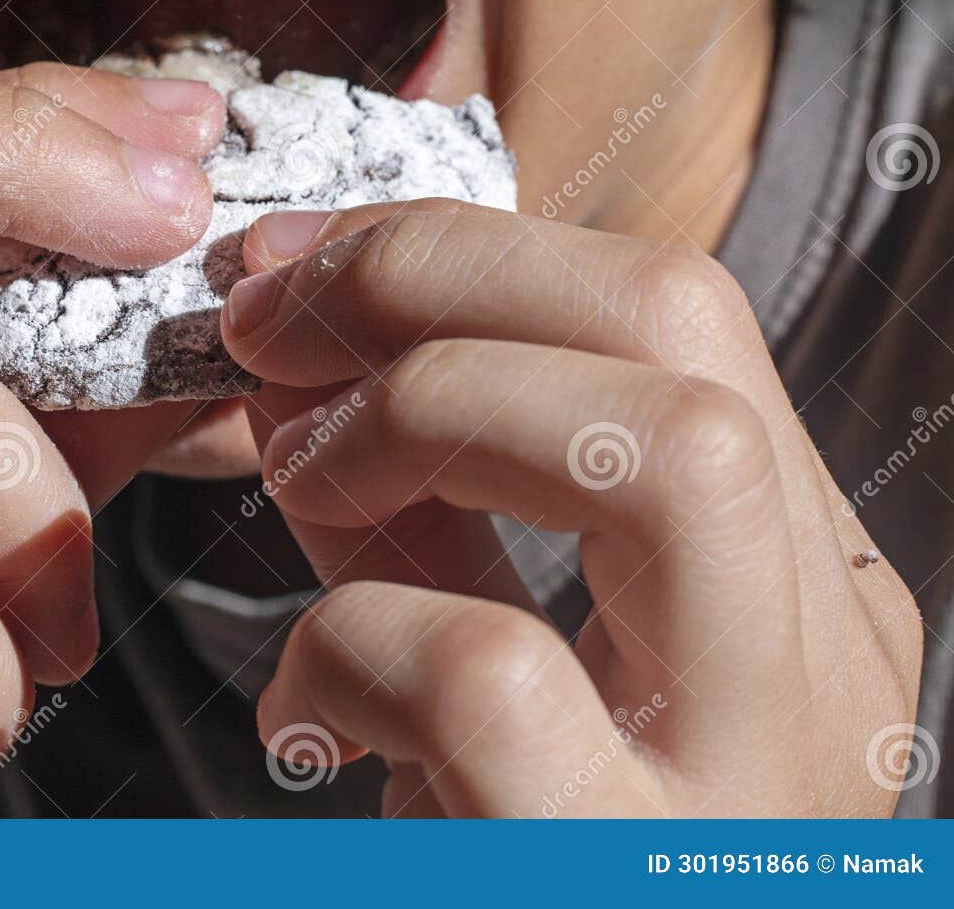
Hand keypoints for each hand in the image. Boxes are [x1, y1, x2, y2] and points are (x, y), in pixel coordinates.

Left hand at [222, 200, 922, 816]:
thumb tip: (308, 358)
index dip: (461, 247)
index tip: (297, 266)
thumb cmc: (506, 837)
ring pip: (658, 452)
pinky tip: (310, 717)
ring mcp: (761, 782)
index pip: (672, 311)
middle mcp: (826, 663)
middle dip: (439, 270)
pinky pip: (494, 676)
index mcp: (796, 586)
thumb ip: (429, 510)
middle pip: (684, 324)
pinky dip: (352, 646)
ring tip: (303, 481)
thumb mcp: (495, 646)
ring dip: (423, 413)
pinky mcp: (632, 872)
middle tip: (267, 319)